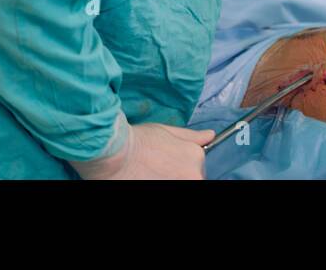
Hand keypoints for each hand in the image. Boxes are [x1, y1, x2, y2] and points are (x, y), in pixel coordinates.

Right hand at [72, 122, 212, 179]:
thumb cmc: (139, 140)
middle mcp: (192, 177)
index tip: (168, 167)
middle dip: (176, 176)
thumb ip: (191, 137)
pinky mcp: (161, 194)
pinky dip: (157, 184)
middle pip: (190, 179)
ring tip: (148, 175)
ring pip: (179, 184)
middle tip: (156, 171)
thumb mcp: (167, 131)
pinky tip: (145, 178)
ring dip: (168, 180)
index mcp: (195, 159)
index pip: (197, 171)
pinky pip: (168, 192)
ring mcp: (178, 188)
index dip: (182, 168)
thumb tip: (209, 135)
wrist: (116, 154)